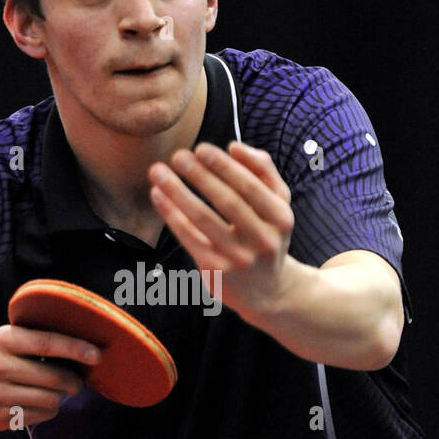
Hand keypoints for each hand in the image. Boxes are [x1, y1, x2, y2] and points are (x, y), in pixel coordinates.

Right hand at [0, 324, 100, 432]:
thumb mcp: (3, 343)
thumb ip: (34, 341)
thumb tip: (81, 348)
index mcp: (2, 339)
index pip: (46, 343)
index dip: (75, 349)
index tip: (96, 355)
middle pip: (53, 378)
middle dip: (72, 382)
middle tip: (75, 383)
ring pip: (50, 400)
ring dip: (59, 399)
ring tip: (54, 394)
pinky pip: (41, 416)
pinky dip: (47, 411)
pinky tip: (37, 404)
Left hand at [148, 140, 295, 324]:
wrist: (267, 291)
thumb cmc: (266, 234)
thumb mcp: (278, 203)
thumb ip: (263, 170)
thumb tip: (234, 147)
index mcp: (281, 218)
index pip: (251, 187)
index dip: (224, 167)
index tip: (201, 148)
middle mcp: (263, 240)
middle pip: (228, 202)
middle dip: (200, 176)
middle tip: (178, 155)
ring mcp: (239, 259)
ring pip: (204, 220)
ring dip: (178, 192)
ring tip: (158, 171)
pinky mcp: (216, 271)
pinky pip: (190, 237)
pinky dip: (171, 214)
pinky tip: (158, 195)